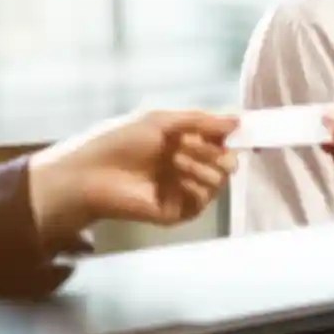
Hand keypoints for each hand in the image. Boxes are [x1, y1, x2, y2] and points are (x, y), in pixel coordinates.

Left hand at [28, 110, 238, 248]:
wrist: (94, 176)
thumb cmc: (123, 142)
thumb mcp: (162, 121)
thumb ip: (200, 121)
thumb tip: (238, 120)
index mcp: (181, 142)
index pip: (217, 140)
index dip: (228, 137)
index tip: (239, 133)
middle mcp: (185, 165)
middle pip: (222, 161)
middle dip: (216, 153)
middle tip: (203, 151)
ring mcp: (181, 190)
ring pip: (216, 182)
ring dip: (205, 169)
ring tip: (180, 164)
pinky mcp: (176, 212)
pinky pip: (202, 202)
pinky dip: (198, 190)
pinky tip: (182, 183)